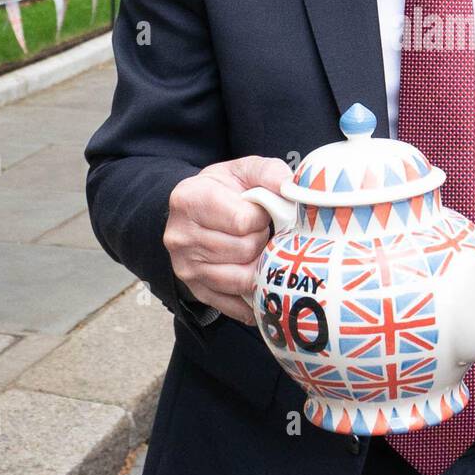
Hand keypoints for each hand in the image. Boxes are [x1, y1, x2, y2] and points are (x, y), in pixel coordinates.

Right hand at [164, 155, 294, 325]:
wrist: (196, 208)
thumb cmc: (226, 189)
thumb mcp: (245, 170)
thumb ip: (270, 173)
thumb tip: (293, 189)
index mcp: (190, 199)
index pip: (243, 221)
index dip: (262, 217)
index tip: (260, 211)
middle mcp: (180, 235)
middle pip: (244, 250)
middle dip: (261, 241)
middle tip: (260, 231)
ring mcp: (185, 266)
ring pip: (240, 279)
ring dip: (258, 266)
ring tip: (258, 250)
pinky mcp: (195, 289)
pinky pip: (232, 305)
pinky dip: (252, 299)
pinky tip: (261, 286)